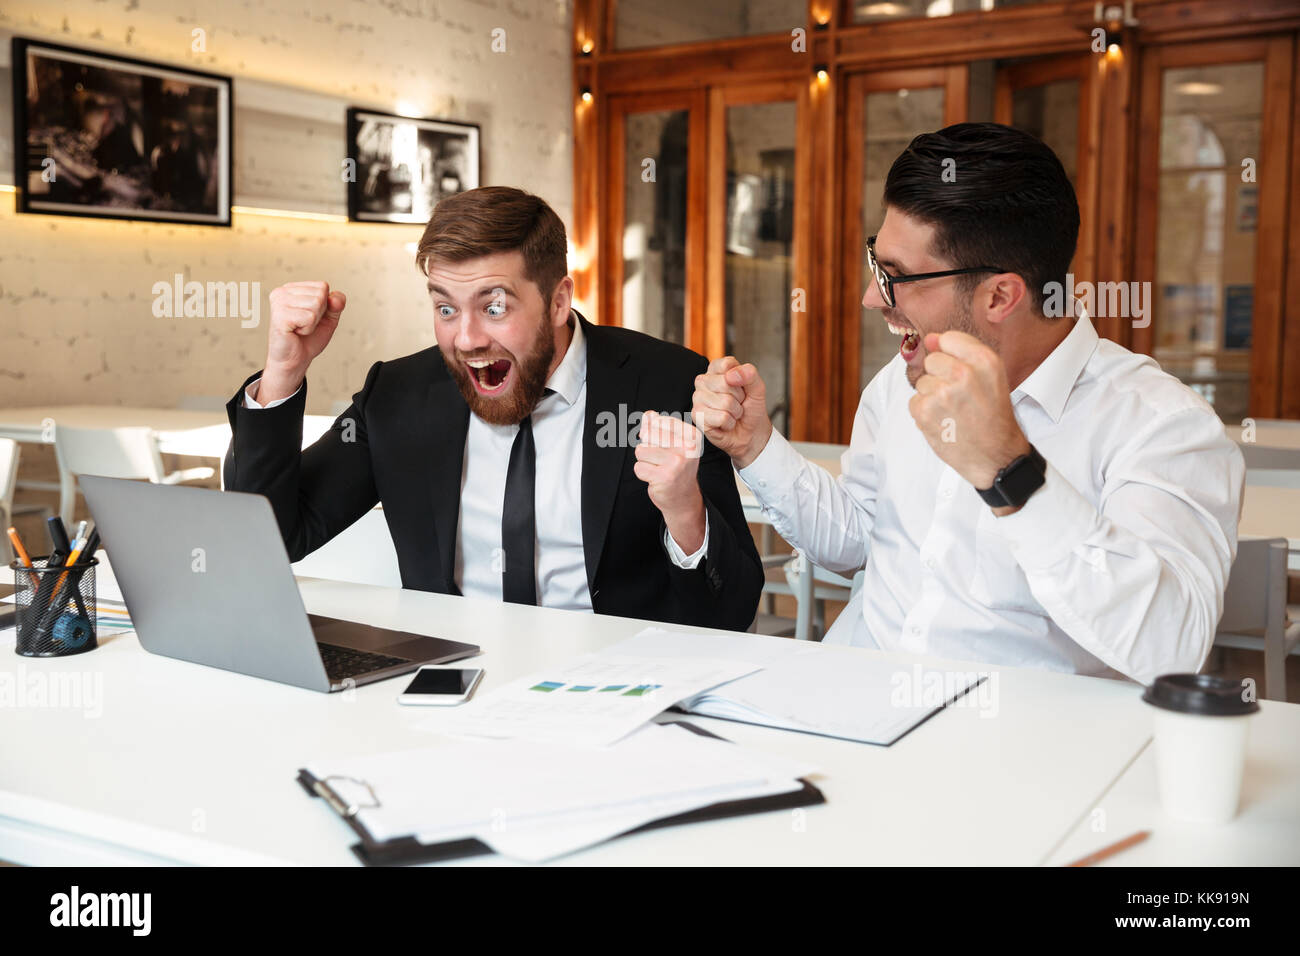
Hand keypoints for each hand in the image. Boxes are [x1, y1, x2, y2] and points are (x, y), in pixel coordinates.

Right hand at [260, 281, 346, 402]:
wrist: (294, 360)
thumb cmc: (308, 339)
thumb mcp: (329, 318)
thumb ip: (336, 304)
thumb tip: (335, 298)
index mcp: (291, 288)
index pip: (322, 286)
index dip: (324, 306)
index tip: (310, 317)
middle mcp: (282, 292)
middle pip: (320, 294)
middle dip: (319, 314)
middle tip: (304, 325)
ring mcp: (279, 302)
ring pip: (316, 304)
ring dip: (312, 322)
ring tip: (299, 328)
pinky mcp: (279, 316)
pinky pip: (309, 317)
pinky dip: (307, 329)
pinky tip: (295, 332)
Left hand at [634, 411, 705, 553]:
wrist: (683, 497)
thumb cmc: (676, 466)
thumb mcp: (673, 442)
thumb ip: (659, 426)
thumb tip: (648, 415)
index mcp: (692, 435)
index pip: (658, 421)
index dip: (652, 430)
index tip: (661, 443)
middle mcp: (688, 447)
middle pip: (647, 434)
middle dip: (647, 447)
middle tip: (660, 459)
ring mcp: (677, 463)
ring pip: (640, 450)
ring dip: (644, 461)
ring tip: (658, 467)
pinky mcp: (665, 477)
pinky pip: (639, 467)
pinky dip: (643, 473)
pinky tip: (656, 477)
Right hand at [691, 356, 772, 468]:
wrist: (750, 432)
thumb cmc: (750, 408)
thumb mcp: (757, 388)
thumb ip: (750, 374)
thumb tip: (732, 375)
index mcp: (716, 369)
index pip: (727, 364)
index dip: (741, 379)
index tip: (742, 387)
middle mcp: (704, 381)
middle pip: (725, 383)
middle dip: (738, 397)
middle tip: (737, 403)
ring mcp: (698, 398)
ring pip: (724, 402)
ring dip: (735, 412)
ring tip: (732, 413)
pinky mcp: (697, 415)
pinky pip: (721, 417)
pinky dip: (729, 423)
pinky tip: (726, 423)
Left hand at [908, 331, 1030, 503]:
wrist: (995, 456)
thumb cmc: (993, 415)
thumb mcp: (992, 377)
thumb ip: (962, 352)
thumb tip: (930, 338)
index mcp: (985, 361)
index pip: (948, 338)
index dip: (950, 355)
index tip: (959, 371)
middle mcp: (964, 373)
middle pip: (932, 360)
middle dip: (941, 376)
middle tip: (959, 397)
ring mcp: (942, 393)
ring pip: (922, 382)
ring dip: (932, 396)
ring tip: (953, 411)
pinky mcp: (926, 412)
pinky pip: (914, 402)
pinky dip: (925, 413)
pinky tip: (944, 422)